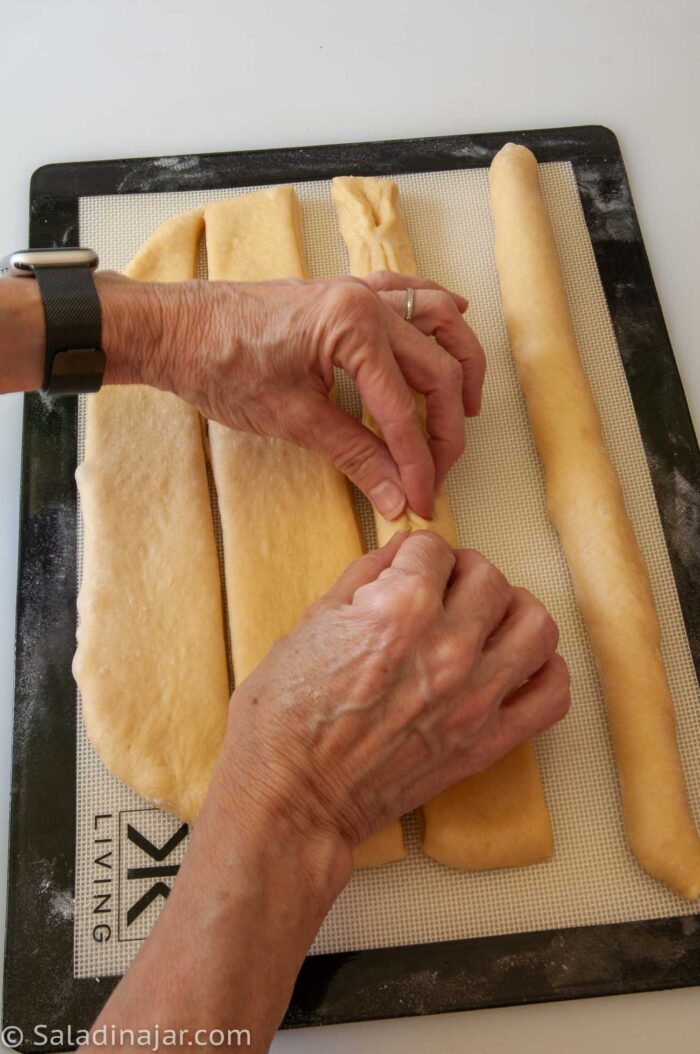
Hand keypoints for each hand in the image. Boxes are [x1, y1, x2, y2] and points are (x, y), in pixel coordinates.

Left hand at [102, 271, 485, 520]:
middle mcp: (367, 302)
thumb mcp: (291, 419)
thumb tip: (396, 494)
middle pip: (437, 370)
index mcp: (353, 328)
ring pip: (438, 323)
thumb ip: (354, 455)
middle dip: (445, 430)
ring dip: (459, 366)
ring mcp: (359, 292)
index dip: (417, 463)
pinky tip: (455, 318)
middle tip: (437, 475)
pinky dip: (436, 312)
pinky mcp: (346, 294)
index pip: (404, 411)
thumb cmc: (219, 363)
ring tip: (468, 410)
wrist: (176, 329)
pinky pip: (409, 293)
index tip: (422, 499)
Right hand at [218, 531, 569, 859]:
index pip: (434, 548)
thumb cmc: (286, 715)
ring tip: (486, 620)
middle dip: (463, 573)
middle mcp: (448, 645)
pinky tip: (513, 666)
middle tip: (443, 589)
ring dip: (512, 612)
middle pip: (490, 578)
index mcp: (400, 607)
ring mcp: (475, 696)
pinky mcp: (488, 741)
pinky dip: (544, 672)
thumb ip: (366, 575)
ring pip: (536, 625)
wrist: (292, 796)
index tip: (408, 566)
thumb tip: (401, 551)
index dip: (415, 553)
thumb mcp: (313, 621)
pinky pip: (552, 695)